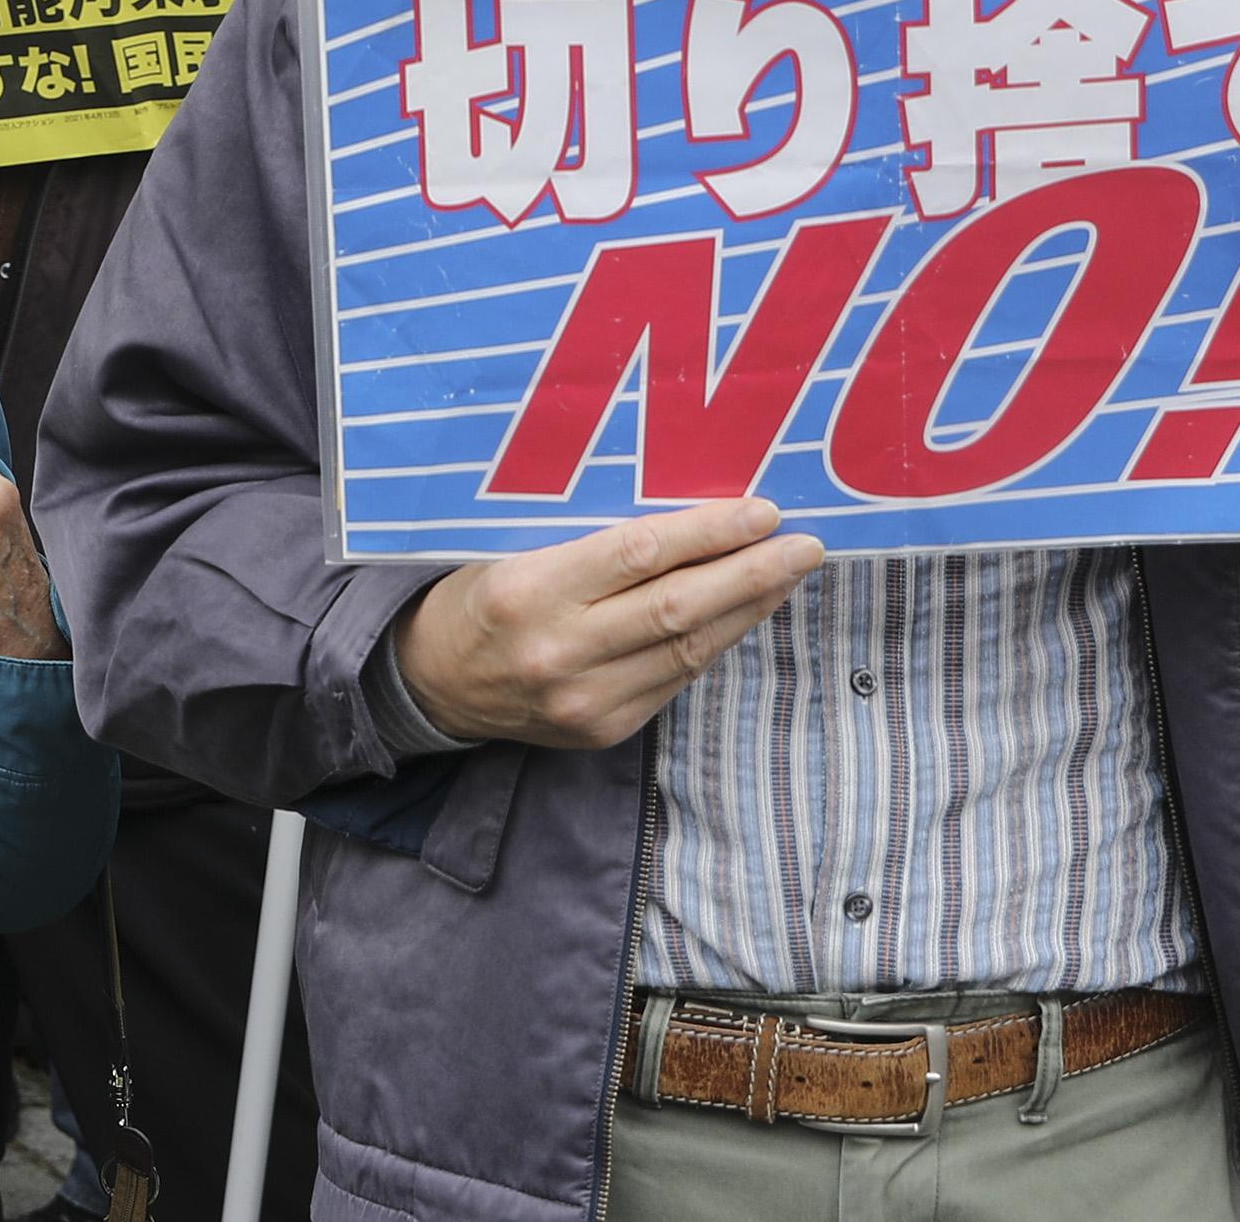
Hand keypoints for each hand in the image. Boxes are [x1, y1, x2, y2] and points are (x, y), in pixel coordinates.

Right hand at [389, 498, 823, 749]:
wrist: (434, 683)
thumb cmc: (478, 595)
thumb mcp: (512, 548)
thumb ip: (589, 539)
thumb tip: (688, 515)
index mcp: (529, 589)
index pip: (638, 554)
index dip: (707, 532)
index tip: (761, 510)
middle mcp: (559, 650)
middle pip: (678, 607)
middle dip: (752, 572)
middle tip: (805, 544)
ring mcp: (584, 700)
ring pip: (689, 648)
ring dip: (749, 608)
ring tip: (790, 573)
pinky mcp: (603, 730)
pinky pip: (676, 680)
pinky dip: (716, 642)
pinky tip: (744, 612)